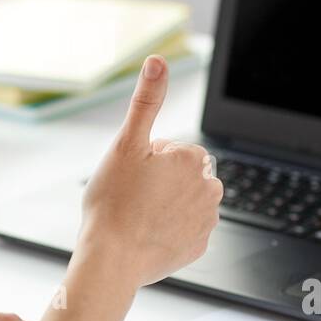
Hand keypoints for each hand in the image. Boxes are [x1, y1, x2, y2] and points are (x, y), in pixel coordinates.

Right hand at [76, 55, 223, 287]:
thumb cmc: (113, 202)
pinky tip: (148, 233)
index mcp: (193, 159)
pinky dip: (169, 228)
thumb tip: (158, 61)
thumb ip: (146, 100)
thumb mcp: (126, 143)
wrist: (111, 260)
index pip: (172, 148)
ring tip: (138, 215)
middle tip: (132, 195)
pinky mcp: (199, 246)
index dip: (147, 159)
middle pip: (181, 173)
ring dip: (166, 203)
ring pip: (184, 199)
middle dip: (160, 179)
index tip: (132, 174)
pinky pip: (185, 228)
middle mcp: (209, 187)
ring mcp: (207, 220)